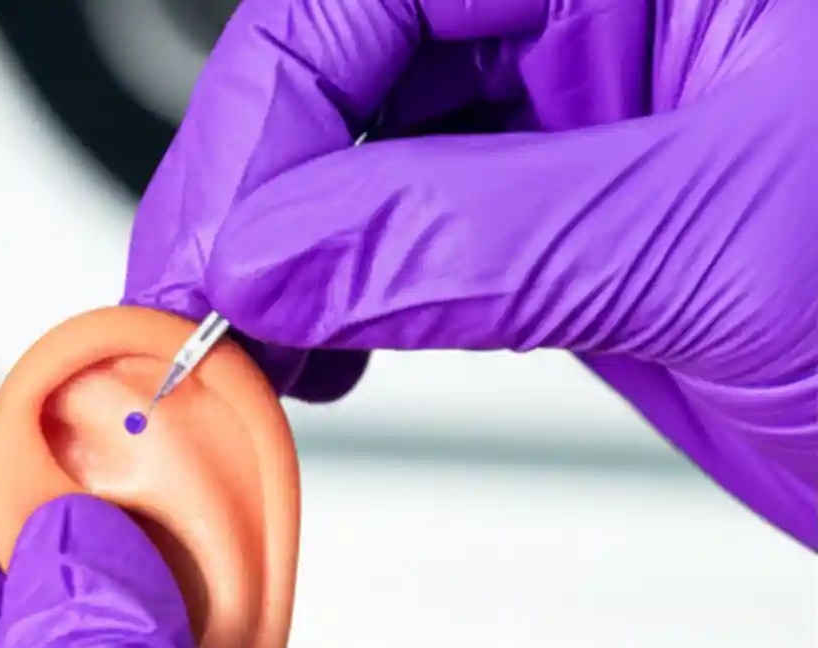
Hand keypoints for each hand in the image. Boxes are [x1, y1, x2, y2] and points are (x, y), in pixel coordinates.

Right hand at [122, 0, 815, 548]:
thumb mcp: (711, 248)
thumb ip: (462, 241)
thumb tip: (268, 254)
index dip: (265, 125)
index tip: (214, 260)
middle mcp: (599, 9)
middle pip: (345, 63)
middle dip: (258, 190)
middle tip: (201, 305)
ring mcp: (575, 110)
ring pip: (363, 151)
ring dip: (288, 250)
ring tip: (253, 343)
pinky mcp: (563, 210)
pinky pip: (410, 230)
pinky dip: (347, 298)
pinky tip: (326, 350)